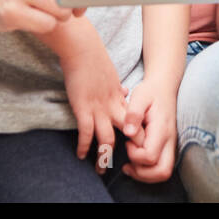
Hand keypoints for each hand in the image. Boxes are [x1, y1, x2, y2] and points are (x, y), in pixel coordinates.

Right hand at [59, 32, 129, 169]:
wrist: (83, 50)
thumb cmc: (95, 60)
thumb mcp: (113, 76)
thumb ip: (119, 89)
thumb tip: (125, 92)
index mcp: (120, 99)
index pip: (135, 122)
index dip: (138, 136)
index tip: (138, 148)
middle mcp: (112, 106)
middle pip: (128, 133)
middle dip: (129, 152)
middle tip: (128, 166)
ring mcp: (98, 109)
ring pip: (106, 138)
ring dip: (104, 156)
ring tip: (101, 168)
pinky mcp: (83, 108)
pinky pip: (85, 133)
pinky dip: (83, 146)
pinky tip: (80, 155)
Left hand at [120, 75, 176, 182]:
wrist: (164, 88)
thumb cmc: (150, 92)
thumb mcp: (139, 96)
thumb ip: (133, 113)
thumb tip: (129, 133)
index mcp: (161, 129)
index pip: (150, 156)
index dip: (135, 155)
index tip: (127, 142)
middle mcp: (169, 140)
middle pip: (162, 171)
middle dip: (142, 173)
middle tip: (128, 163)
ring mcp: (171, 145)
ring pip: (163, 172)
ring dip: (145, 174)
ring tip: (130, 165)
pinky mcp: (168, 148)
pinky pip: (162, 168)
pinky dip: (148, 171)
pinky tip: (135, 162)